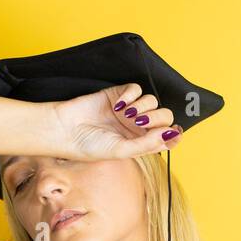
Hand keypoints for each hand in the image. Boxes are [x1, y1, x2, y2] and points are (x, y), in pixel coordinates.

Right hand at [50, 82, 182, 161]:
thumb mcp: (121, 150)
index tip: (172, 132)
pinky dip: (131, 95)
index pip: (167, 138)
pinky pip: (136, 89)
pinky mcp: (119, 94)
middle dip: (156, 119)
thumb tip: (171, 134)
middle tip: (139, 123)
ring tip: (127, 114)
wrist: (66, 129)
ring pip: (152, 101)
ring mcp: (129, 110)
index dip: (174, 134)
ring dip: (144, 107)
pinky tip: (119, 104)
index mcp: (141, 144)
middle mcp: (137, 128)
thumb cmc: (90, 145)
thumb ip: (147, 144)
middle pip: (163, 117)